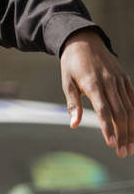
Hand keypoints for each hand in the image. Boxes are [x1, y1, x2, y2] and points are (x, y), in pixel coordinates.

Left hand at [60, 28, 133, 156]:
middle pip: (120, 113)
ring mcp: (120, 81)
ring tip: (130, 147)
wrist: (84, 41)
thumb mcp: (66, 82)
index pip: (103, 111)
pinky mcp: (125, 80)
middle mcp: (109, 83)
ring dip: (131, 129)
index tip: (111, 144)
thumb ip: (72, 104)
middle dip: (122, 134)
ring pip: (130, 109)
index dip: (108, 128)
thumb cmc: (72, 64)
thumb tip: (73, 124)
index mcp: (92, 84)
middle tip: (122, 152)